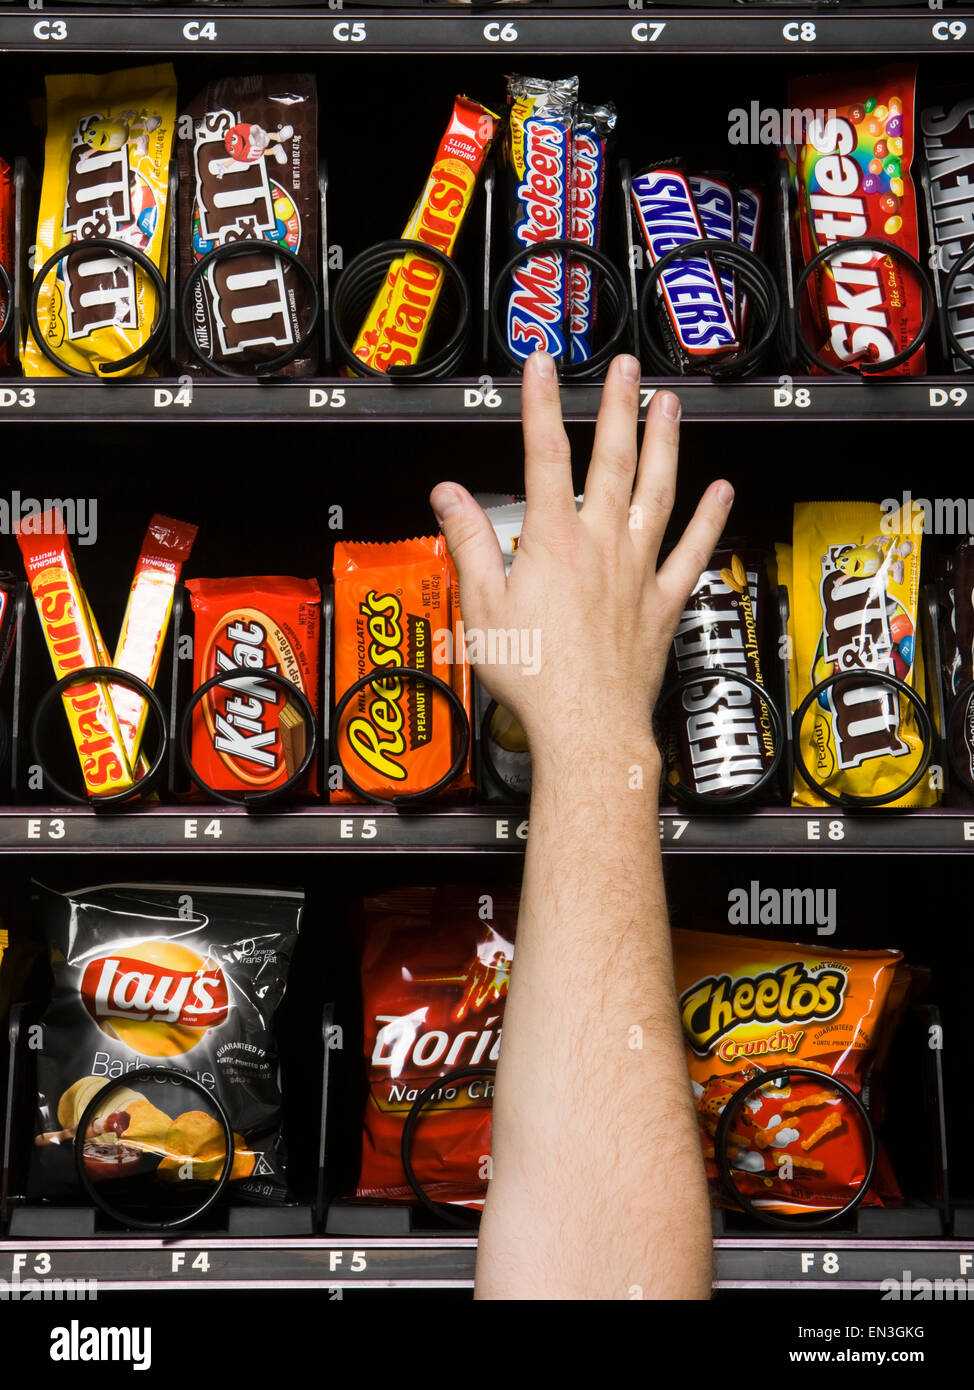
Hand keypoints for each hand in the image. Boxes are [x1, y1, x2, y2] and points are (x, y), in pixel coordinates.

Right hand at [430, 351, 733, 757]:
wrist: (586, 726)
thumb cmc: (535, 677)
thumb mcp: (482, 607)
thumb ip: (468, 543)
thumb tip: (449, 495)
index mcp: (553, 542)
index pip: (544, 456)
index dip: (541, 405)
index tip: (543, 366)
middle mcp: (602, 545)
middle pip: (613, 460)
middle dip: (617, 407)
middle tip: (626, 368)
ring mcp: (638, 571)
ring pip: (658, 492)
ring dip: (666, 444)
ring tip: (669, 405)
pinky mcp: (663, 602)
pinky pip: (693, 552)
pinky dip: (710, 520)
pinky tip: (722, 491)